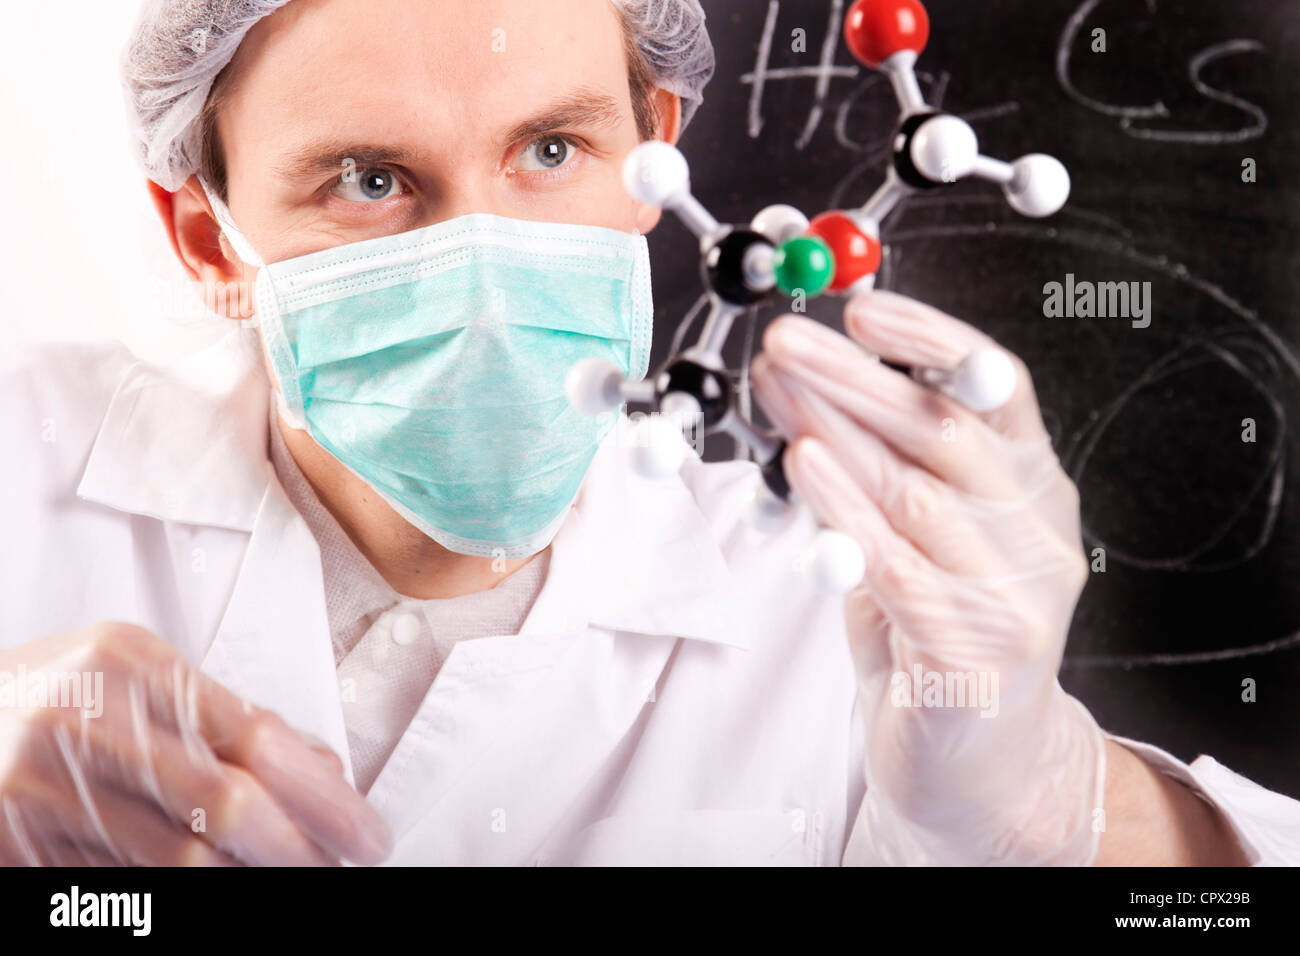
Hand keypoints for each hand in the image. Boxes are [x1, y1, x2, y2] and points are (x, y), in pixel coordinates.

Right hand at [0, 621, 391, 865]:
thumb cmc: (53, 695)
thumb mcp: (134, 677)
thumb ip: (224, 717)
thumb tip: (324, 770)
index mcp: (129, 662)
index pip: (257, 738)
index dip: (324, 796)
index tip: (367, 831)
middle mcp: (86, 720)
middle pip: (228, 805)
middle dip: (301, 849)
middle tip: (343, 866)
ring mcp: (43, 788)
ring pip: (182, 861)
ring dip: (253, 878)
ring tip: (293, 876)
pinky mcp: (19, 846)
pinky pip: (129, 885)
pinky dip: (192, 892)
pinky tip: (227, 883)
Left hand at [751, 289, 1104, 864]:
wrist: (974, 763)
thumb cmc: (932, 633)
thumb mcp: (911, 535)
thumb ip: (875, 469)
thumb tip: (800, 386)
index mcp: (1029, 489)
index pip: (999, 391)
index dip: (933, 344)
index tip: (864, 310)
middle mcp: (1036, 534)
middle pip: (945, 432)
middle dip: (857, 379)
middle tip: (785, 342)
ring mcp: (1016, 595)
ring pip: (916, 493)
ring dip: (838, 432)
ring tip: (780, 388)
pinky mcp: (978, 652)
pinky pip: (900, 568)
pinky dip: (848, 513)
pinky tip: (806, 466)